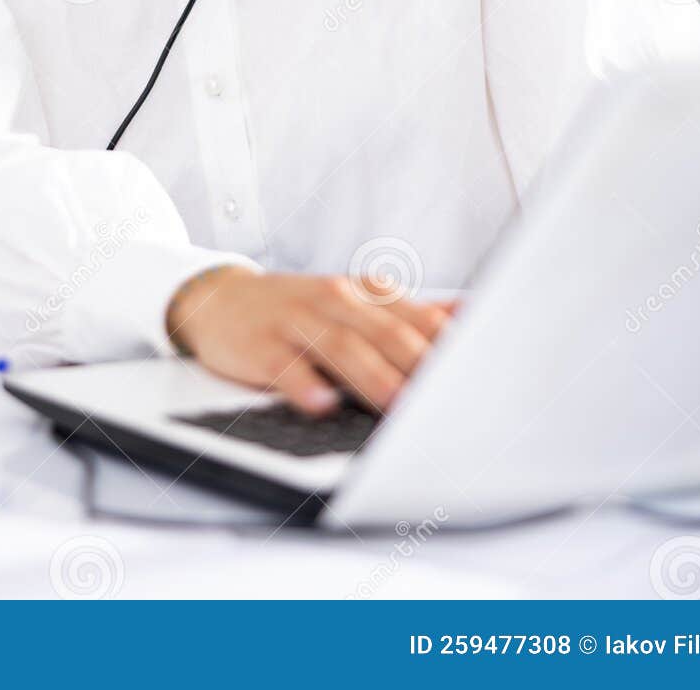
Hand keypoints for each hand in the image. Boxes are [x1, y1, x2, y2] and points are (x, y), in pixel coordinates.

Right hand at [165, 266, 457, 416]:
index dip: (448, 349)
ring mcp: (298, 321)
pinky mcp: (262, 344)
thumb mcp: (360, 303)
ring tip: (398, 406)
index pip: (416, 319)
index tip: (477, 376)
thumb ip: (416, 313)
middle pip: (385, 332)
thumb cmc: (302, 310)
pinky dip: (305, 385)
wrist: (222, 298)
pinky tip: (321, 403)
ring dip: (373, 378)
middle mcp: (336, 300)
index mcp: (368, 293)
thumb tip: (474, 316)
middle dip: (418, 365)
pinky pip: (285, 365)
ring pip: (341, 348)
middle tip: (447, 398)